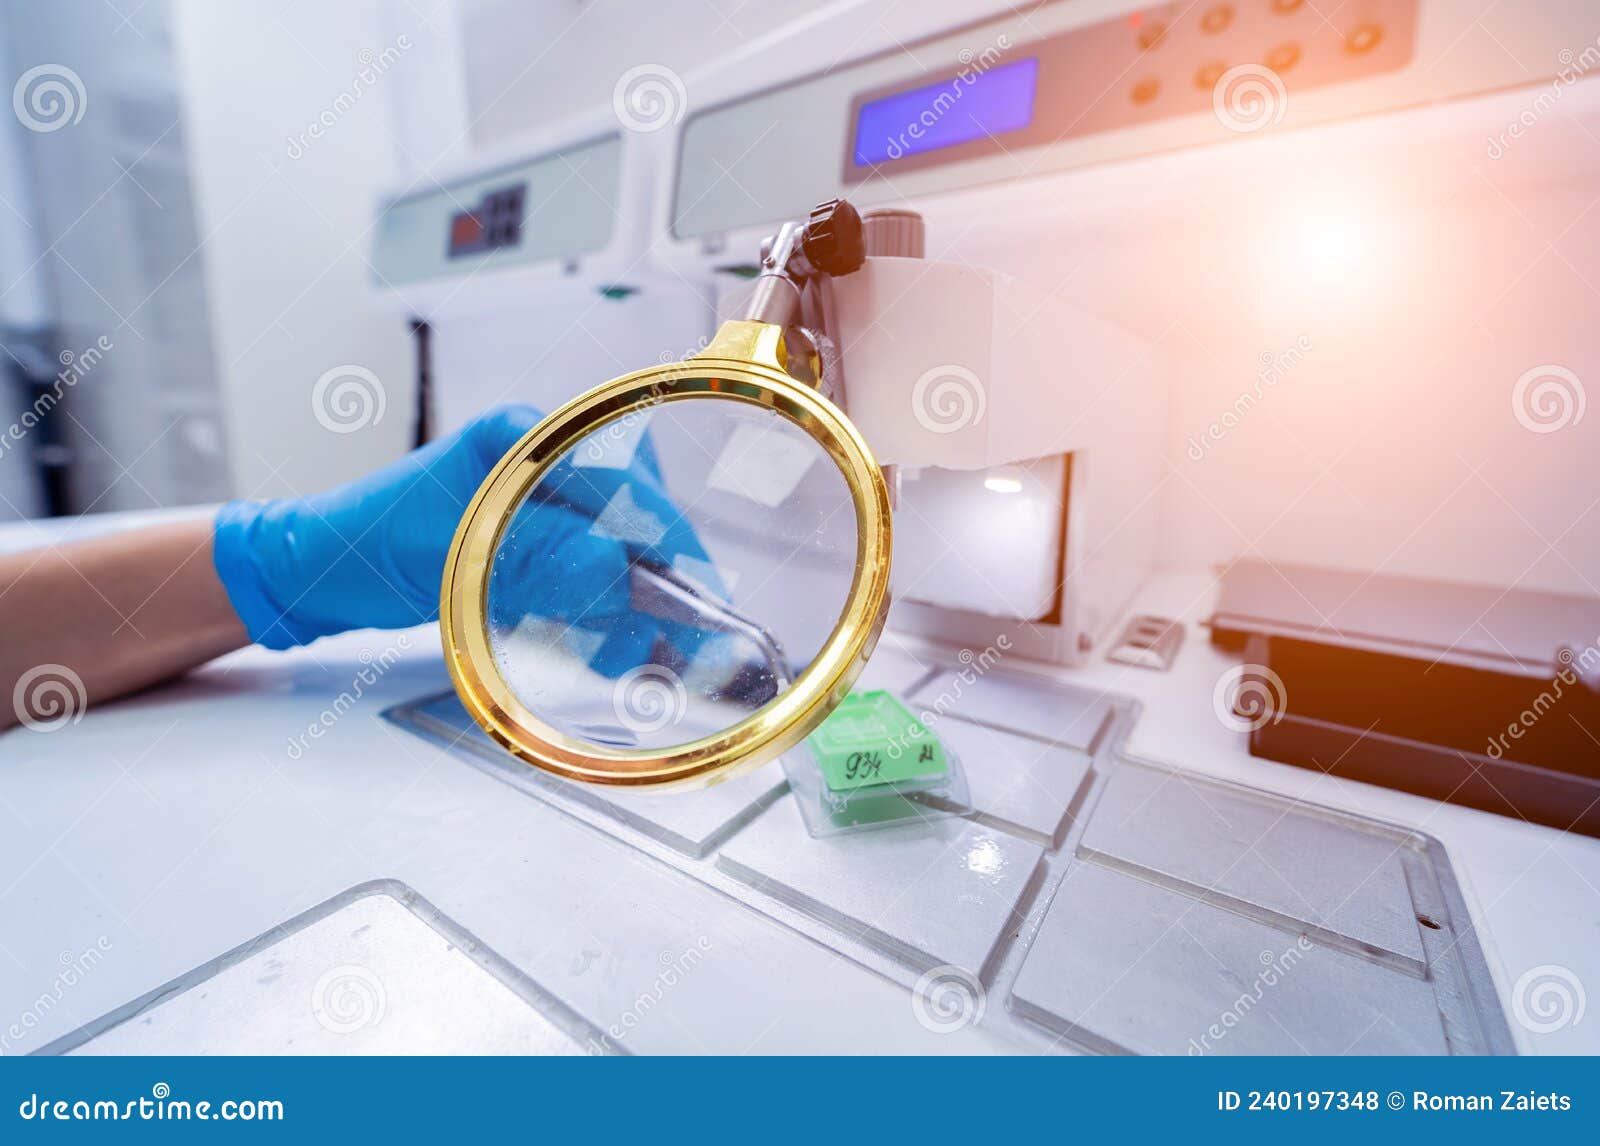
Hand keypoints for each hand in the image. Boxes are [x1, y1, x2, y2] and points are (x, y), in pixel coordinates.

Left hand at [212, 404, 716, 673]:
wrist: (313, 572)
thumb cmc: (364, 543)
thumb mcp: (449, 549)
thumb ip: (531, 556)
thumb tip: (609, 566)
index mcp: (518, 437)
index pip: (617, 475)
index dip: (663, 530)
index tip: (693, 580)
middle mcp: (533, 462)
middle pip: (625, 513)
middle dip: (653, 575)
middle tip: (680, 630)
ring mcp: (530, 503)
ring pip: (609, 548)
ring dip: (628, 601)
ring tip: (635, 652)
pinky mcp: (523, 543)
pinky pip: (581, 572)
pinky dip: (598, 609)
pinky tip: (606, 645)